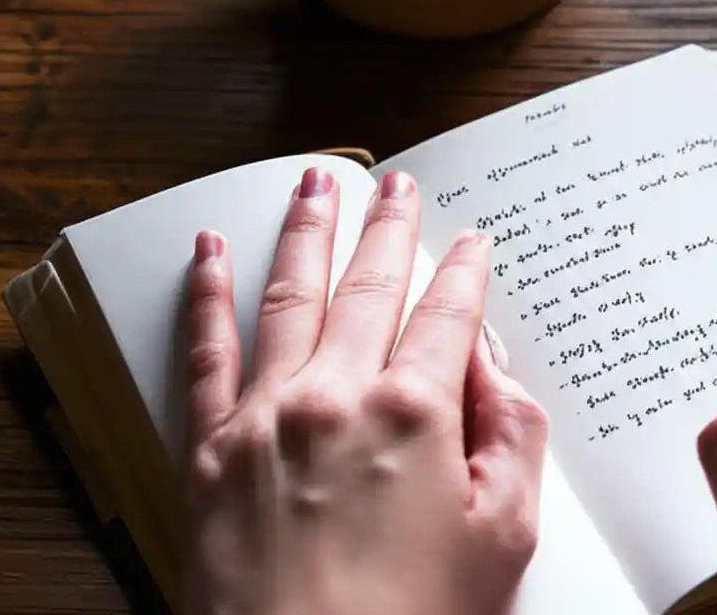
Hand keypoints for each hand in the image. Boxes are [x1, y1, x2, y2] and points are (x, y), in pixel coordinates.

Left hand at [183, 167, 547, 614]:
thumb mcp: (504, 536)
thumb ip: (510, 433)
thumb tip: (488, 362)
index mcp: (415, 413)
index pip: (447, 315)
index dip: (464, 271)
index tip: (470, 239)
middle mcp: (336, 394)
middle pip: (370, 286)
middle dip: (389, 228)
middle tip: (399, 184)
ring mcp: (265, 415)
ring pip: (291, 295)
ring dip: (308, 232)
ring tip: (318, 181)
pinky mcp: (208, 448)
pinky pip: (206, 350)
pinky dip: (207, 294)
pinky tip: (210, 252)